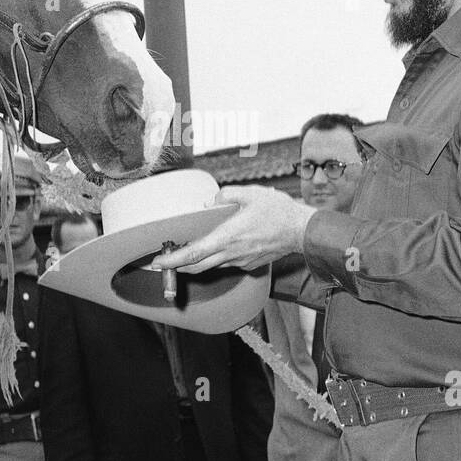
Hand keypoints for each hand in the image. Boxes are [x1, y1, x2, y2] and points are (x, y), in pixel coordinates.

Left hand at [153, 186, 315, 273]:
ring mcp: (240, 261)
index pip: (194, 253)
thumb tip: (212, 200)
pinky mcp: (249, 264)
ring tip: (183, 254)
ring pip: (211, 266)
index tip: (157, 262)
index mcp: (228, 237)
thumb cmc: (278, 211)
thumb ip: (227, 194)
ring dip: (195, 263)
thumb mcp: (251, 193)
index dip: (173, 260)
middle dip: (176, 266)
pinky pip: (226, 263)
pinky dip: (215, 259)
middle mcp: (231, 253)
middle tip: (161, 263)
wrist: (302, 231)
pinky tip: (214, 249)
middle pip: (197, 266)